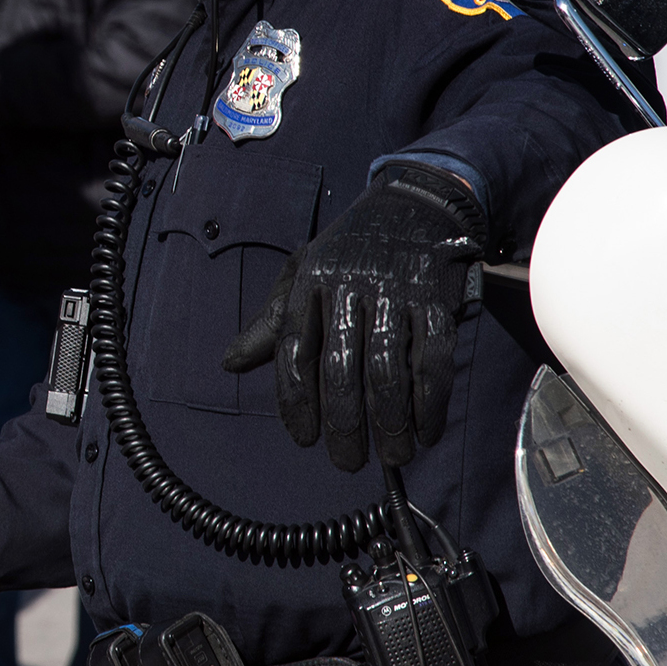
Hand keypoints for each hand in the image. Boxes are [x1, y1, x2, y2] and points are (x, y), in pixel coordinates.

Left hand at [224, 162, 486, 470]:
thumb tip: (229, 363)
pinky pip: (433, 359)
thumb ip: (272, 323)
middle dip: (344, 423)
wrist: (414, 204)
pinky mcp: (436, 301)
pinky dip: (431, 401)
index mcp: (310, 285)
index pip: (295, 352)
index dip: (297, 402)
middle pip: (342, 367)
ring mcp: (396, 294)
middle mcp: (350, 289)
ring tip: (391, 456)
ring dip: (391, 421)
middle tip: (346, 461)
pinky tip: (427, 430)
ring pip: (388, 369)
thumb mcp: (301, 273)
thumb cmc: (348, 250)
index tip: (304, 439)